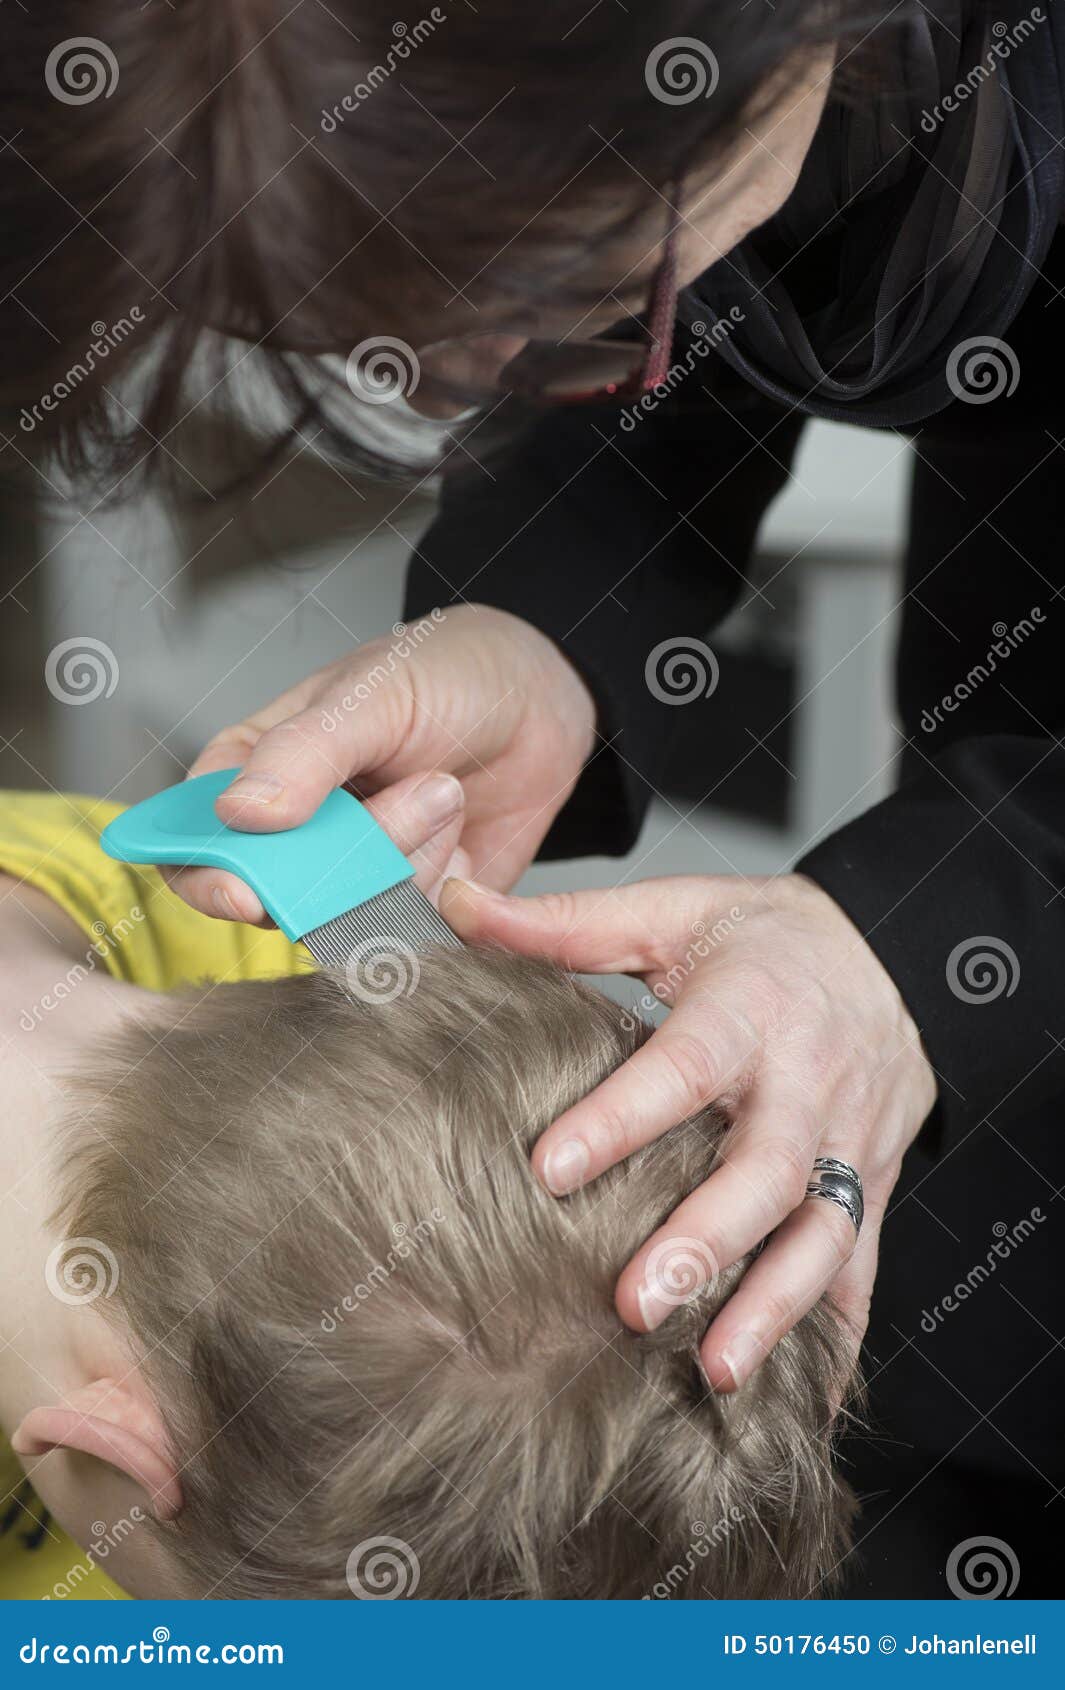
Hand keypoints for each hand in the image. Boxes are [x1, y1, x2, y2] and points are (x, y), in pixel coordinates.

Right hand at [165, 605, 595, 923]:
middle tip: (423, 789)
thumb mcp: (373, 693)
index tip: (246, 893)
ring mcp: (350, 874)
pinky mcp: (408, 905)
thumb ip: (305, 752)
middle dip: (345, 859)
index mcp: (255, 769)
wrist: (540, 699)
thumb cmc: (446, 673)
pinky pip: (405, 927)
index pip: (193, 842)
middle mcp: (293, 834)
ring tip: (445, 786)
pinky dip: (439, 882)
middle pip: (275, 895)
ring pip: (347, 913)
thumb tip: (237, 812)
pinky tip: (458, 825)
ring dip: (406, 854)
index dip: (209, 876)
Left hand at [440, 871, 937, 1388]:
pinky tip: (798, 1406)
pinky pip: (860, 1269)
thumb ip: (562, 924)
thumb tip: (455, 904)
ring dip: (770, 1306)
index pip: (683, 1069)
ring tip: (713, 1372)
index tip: (549, 1170)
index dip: (620, 1120)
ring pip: (819, 1233)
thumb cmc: (765, 937)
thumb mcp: (671, 911)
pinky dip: (832, 1339)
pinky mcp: (870, 1186)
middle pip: (764, 1171)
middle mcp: (806, 1084)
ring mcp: (846, 1144)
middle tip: (633, 1303)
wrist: (889, 952)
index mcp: (749, 1009)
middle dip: (704, 1241)